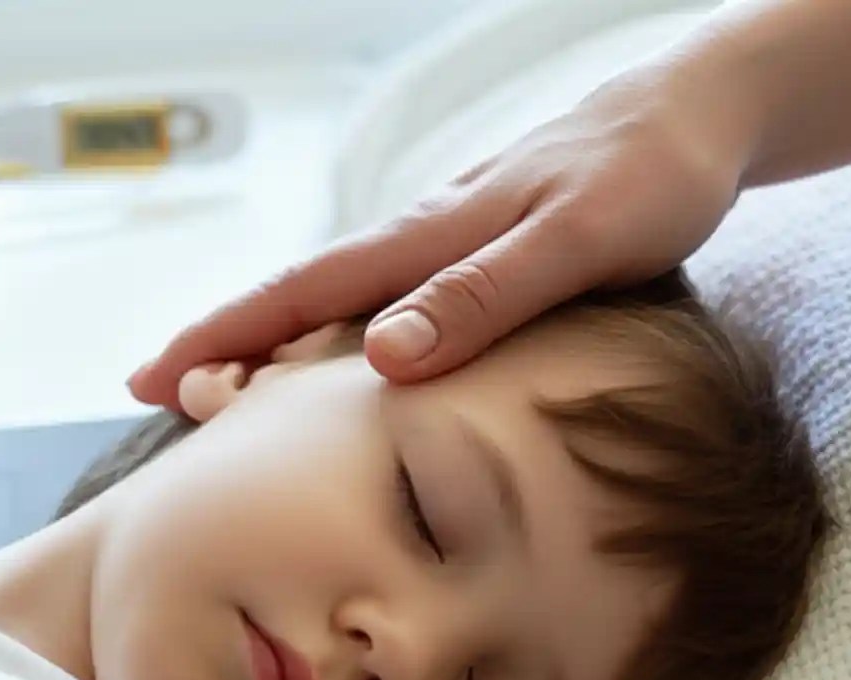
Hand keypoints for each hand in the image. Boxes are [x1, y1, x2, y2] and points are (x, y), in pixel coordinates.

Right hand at [128, 62, 750, 409]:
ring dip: (280, 339)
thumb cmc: (646, 175)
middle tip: (165, 396)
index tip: (154, 379)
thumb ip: (485, 296)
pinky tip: (348, 350)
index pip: (302, 292)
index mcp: (431, 236)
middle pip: (303, 294)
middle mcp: (426, 234)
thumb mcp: (574, 243)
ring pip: (343, 294)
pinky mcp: (479, 241)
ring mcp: (450, 235)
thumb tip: (383, 358)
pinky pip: (390, 291)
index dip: (225, 338)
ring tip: (234, 387)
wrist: (696, 113)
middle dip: (228, 343)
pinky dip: (345, 326)